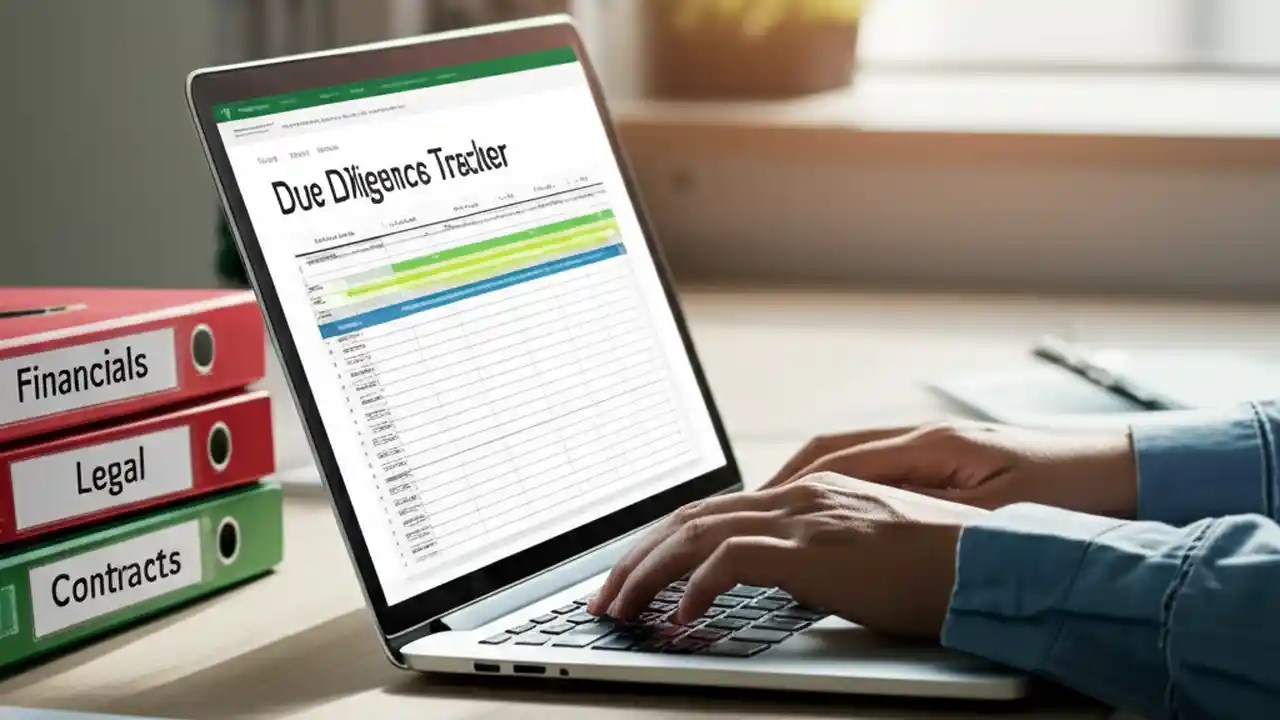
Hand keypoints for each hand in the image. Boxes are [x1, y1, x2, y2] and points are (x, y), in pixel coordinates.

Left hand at [587, 474, 986, 638]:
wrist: (990, 563)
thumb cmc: (938, 565)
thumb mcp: (863, 553)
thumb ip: (815, 555)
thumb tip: (779, 581)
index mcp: (808, 491)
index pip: (714, 508)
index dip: (665, 540)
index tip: (636, 572)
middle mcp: (798, 495)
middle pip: (691, 516)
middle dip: (638, 557)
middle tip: (606, 596)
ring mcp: (803, 518)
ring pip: (696, 533)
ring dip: (648, 572)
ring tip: (620, 610)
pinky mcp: (812, 550)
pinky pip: (730, 561)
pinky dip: (694, 589)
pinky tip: (679, 619)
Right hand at [763, 422, 1137, 517]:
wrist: (1120, 473)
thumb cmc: (1066, 495)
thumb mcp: (991, 517)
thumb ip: (924, 517)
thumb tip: (863, 524)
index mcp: (931, 445)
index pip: (837, 461)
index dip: (789, 487)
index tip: (754, 510)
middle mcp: (925, 435)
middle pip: (832, 450)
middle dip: (783, 479)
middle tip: (747, 510)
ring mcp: (935, 442)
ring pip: (849, 454)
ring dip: (807, 479)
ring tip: (774, 509)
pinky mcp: (948, 455)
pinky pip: (875, 463)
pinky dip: (840, 481)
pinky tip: (833, 504)